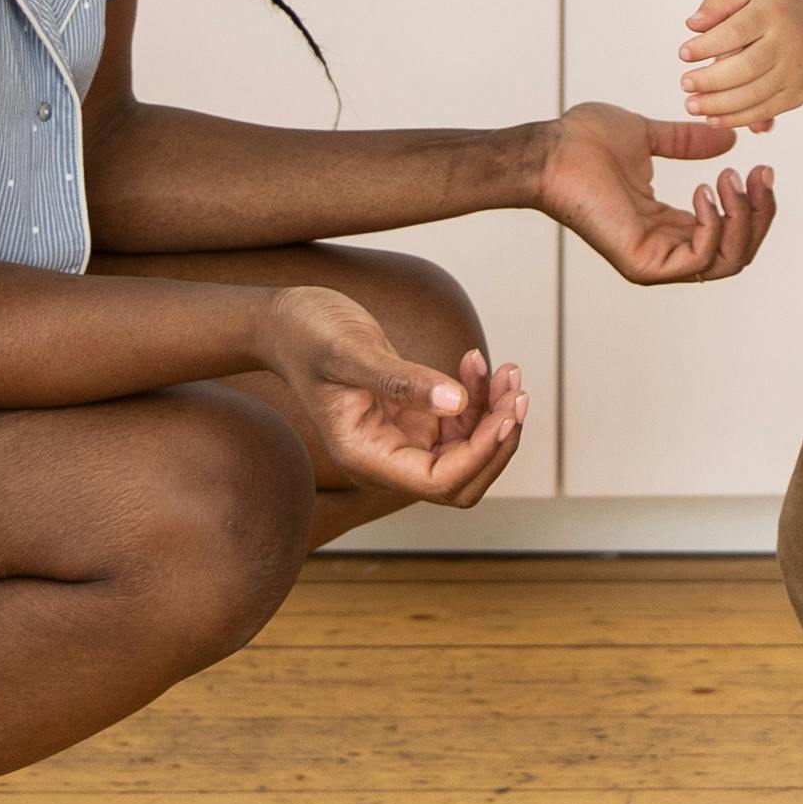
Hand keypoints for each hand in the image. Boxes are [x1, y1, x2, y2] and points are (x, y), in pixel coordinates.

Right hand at [258, 284, 530, 507]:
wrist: (285, 321)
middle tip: (517, 394)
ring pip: (466, 451)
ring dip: (494, 415)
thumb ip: (401, 380)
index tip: (506, 414)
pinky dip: (478, 397)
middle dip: (497, 442)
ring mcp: (400, 439)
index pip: (439, 482)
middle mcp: (384, 457)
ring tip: (507, 371)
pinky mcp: (410, 418)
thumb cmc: (306, 334)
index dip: (480, 455)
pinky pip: (457, 422)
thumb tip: (455, 402)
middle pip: (461, 480)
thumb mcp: (351, 351)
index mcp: (365, 455)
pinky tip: (477, 363)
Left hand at [536, 99, 779, 287]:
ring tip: (728, 178)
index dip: (754, 205)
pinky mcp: (643, 263)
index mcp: (666, 225)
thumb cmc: (583, 142)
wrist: (552, 150)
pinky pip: (699, 258)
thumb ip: (686, 143)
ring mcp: (654, 259)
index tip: (762, 169)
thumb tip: (727, 142)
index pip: (729, 234)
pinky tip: (705, 191)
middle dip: (760, 214)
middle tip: (761, 174)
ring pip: (726, 261)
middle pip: (737, 253)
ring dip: (742, 218)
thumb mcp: (648, 137)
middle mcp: (664, 248)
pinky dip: (713, 225)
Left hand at [676, 0, 802, 125]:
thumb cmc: (785, 8)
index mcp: (773, 13)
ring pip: (753, 95)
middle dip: (710, 80)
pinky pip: (764, 110)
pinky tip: (712, 119)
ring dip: (718, 105)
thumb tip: (692, 25)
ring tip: (692, 105)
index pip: (735, 31)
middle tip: (684, 84)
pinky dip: (737, 119)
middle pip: (745, 68)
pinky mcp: (796, 95)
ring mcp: (793, 73)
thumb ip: (721, 1)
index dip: (706, 45)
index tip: (683, 53)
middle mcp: (786, 44)